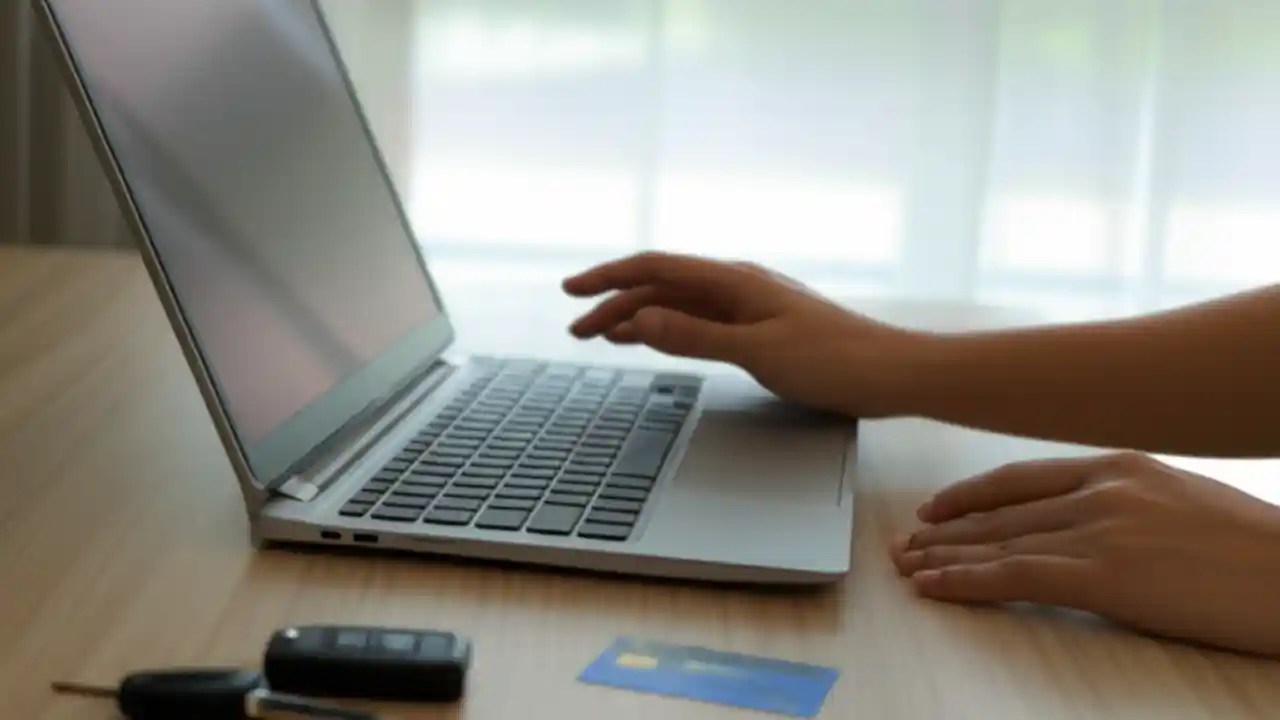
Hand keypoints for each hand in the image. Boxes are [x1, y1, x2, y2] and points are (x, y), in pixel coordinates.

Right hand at [563, 252, 920, 416]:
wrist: (891, 373)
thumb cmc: (834, 360)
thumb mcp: (758, 350)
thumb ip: (695, 336)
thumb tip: (638, 318)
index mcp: (734, 280)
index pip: (656, 268)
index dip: (608, 277)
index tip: (571, 291)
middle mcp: (736, 285)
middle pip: (661, 287)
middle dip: (614, 304)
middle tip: (575, 329)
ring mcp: (747, 306)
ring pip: (677, 306)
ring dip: (637, 318)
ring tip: (601, 335)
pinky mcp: (758, 328)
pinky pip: (698, 322)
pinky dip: (666, 330)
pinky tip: (651, 340)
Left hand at [892, 452, 1279, 656]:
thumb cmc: (1251, 548)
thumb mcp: (1179, 501)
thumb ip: (1123, 504)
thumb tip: (1083, 525)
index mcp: (1118, 466)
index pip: (1020, 477)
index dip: (970, 495)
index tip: (936, 508)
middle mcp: (1100, 490)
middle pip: (1000, 512)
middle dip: (945, 530)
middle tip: (903, 542)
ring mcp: (1100, 529)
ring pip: (998, 542)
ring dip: (943, 556)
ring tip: (905, 566)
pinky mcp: (1105, 575)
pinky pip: (1014, 576)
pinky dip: (965, 582)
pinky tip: (934, 586)